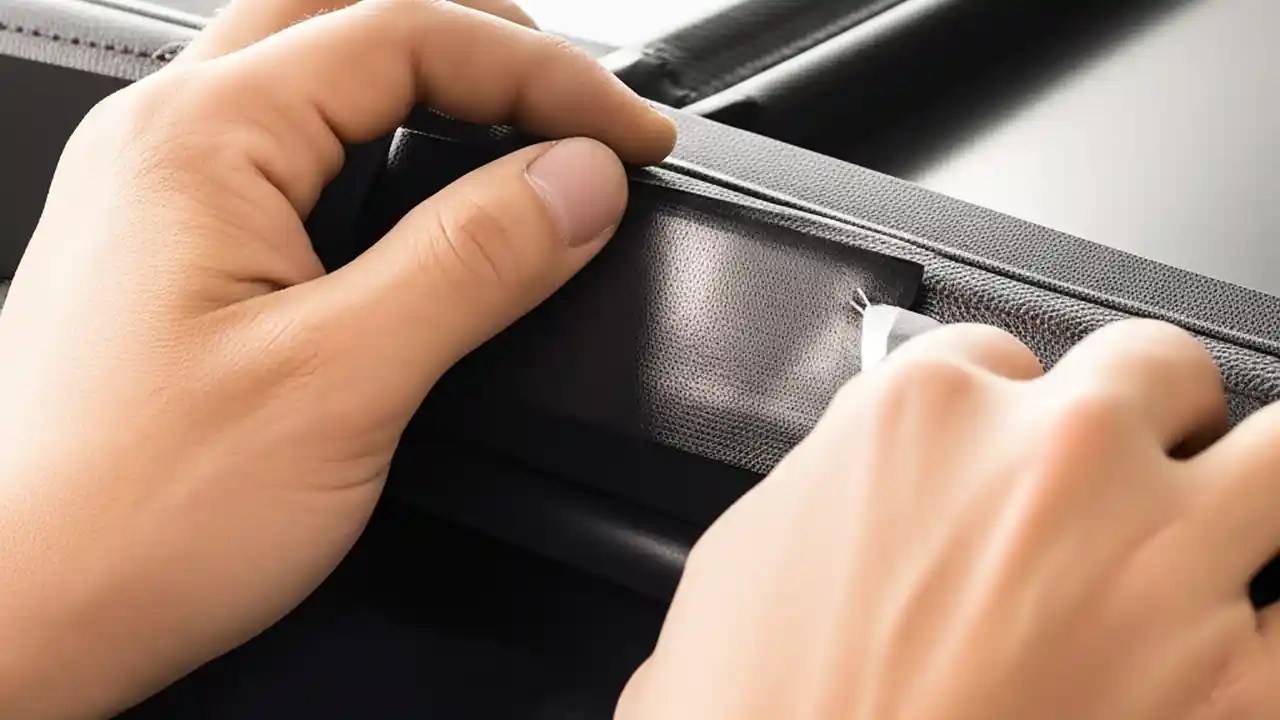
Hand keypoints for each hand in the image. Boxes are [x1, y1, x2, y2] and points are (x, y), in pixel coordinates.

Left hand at [0, 0, 673, 714]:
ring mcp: (159, 193)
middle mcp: (167, 142)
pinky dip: (377, 141)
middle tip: (575, 103)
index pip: (408, 31)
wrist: (16, 623)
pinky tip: (416, 193)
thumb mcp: (343, 382)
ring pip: (313, 71)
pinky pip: (287, 146)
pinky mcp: (168, 252)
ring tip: (515, 125)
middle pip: (350, 14)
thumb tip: (578, 179)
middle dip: (483, 42)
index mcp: (201, 139)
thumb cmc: (129, 519)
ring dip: (425, 78)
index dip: (547, 76)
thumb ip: (474, 261)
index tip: (628, 138)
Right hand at [618, 320, 1279, 718]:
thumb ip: (834, 479)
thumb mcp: (748, 554)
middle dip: (1138, 415)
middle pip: (1153, 368)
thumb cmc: (752, 711)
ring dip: (1251, 483)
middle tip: (1112, 479)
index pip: (998, 352)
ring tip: (1221, 523)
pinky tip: (1245, 635)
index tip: (998, 451)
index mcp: (924, 416)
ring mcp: (1156, 561)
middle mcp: (1055, 461)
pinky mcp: (1228, 683)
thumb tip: (872, 475)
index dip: (1000, 407)